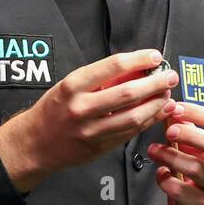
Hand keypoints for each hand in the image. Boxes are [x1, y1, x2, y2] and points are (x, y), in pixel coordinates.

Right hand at [0, 49, 178, 192]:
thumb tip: (135, 69)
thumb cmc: (52, 110)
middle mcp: (82, 108)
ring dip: (156, 104)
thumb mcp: (68, 86)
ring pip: (133, 116)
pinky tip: (158, 112)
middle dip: (155, 83)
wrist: (34, 144)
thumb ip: (99, 79)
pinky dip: (148, 121)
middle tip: (169, 76)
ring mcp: (91, 130)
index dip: (139, 59)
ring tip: (167, 95)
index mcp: (73, 86)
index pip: (113, 66)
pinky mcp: (99, 147)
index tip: (154, 56)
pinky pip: (130, 133)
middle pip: (128, 93)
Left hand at [148, 101, 203, 204]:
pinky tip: (161, 174)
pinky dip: (167, 182)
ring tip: (154, 151)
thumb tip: (170, 110)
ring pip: (197, 169)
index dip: (195, 112)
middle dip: (191, 135)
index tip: (175, 108)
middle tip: (168, 130)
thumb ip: (185, 126)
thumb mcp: (195, 143)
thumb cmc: (198, 164)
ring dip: (171, 157)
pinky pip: (184, 193)